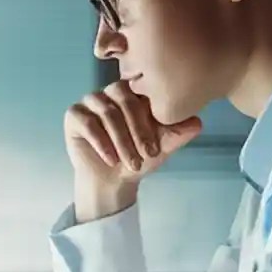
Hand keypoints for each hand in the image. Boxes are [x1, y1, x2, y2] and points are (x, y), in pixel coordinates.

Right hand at [65, 81, 202, 184]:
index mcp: (134, 92)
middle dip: (137, 130)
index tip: (157, 149)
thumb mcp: (162, 146)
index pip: (143, 94)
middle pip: (123, 99)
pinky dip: (101, 142)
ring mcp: (91, 101)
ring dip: (121, 141)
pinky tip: (111, 159)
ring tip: (131, 163)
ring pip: (107, 113)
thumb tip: (197, 122)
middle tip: (147, 155)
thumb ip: (178, 133)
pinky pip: (87, 122)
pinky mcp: (74, 115)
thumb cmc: (138, 157)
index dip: (150, 121)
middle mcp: (111, 92)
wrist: (114, 180)